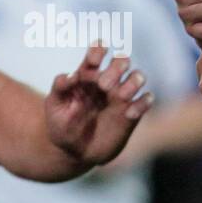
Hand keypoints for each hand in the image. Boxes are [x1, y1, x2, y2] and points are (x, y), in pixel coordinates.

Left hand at [45, 45, 153, 167]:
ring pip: (138, 76)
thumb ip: (60, 87)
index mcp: (87, 75)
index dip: (98, 50)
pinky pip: (146, 100)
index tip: (94, 60)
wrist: (74, 152)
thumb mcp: (54, 106)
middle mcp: (107, 82)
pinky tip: (129, 113)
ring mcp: (121, 97)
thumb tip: (71, 75)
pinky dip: (143, 102)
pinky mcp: (132, 114)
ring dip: (134, 80)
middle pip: (122, 60)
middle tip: (103, 86)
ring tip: (121, 96)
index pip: (97, 53)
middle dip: (117, 67)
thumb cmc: (61, 125)